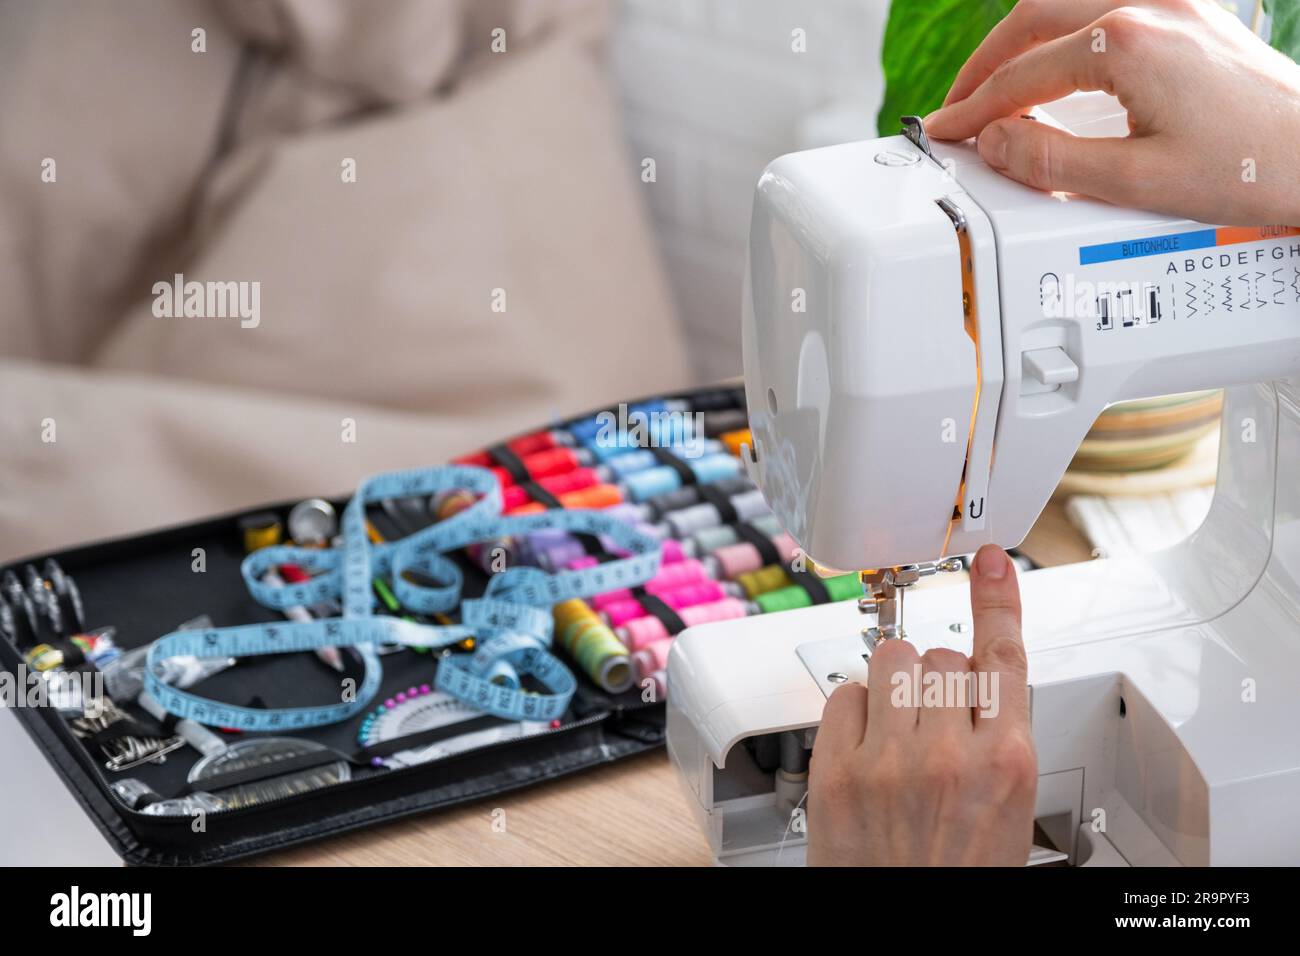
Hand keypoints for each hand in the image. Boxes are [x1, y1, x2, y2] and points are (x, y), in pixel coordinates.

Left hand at [806, 545, 1035, 865]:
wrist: (904, 929)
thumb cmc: (956, 877)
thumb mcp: (1007, 814)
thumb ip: (996, 743)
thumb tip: (975, 691)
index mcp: (1008, 765)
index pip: (1005, 658)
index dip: (998, 598)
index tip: (988, 560)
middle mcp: (950, 756)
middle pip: (941, 657)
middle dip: (936, 680)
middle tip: (930, 725)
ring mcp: (889, 760)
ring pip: (892, 663)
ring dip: (894, 686)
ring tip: (895, 733)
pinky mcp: (837, 771)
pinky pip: (844, 695)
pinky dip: (853, 710)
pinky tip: (863, 745)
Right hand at [924, 0, 1299, 225]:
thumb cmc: (1255, 168)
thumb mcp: (1137, 181)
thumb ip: (1053, 162)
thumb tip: (998, 143)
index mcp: (1127, 44)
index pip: (1022, 77)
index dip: (974, 111)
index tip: (947, 134)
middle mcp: (1151, 9)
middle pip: (1035, 19)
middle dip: (987, 64)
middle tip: (960, 107)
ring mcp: (1176, 8)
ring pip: (1069, 3)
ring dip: (1023, 40)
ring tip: (998, 83)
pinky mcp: (1195, 20)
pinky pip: (1107, 6)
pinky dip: (1065, 33)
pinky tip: (1059, 62)